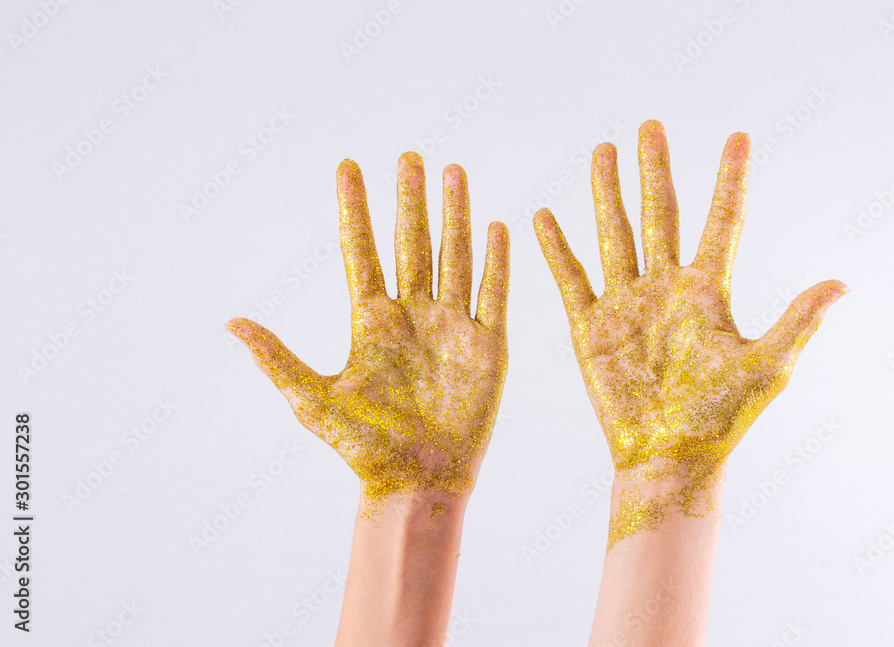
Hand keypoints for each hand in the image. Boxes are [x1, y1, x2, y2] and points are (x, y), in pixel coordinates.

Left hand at [228, 152, 509, 510]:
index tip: (347, 167)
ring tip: (454, 173)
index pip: (361, 251)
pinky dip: (496, 262)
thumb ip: (277, 357)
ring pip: (454, 256)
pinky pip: (493, 294)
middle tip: (410, 157)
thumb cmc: (363, 448)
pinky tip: (497, 226)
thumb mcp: (311, 400)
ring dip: (455, 215)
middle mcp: (412, 315)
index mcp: (370, 322)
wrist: (417, 480)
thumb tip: (231, 322)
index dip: (354, 209)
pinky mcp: (486, 346)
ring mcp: (450, 326)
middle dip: (410, 199)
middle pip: (411, 242)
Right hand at [533, 120, 846, 541]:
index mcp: (708, 291)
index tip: (736, 137)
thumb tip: (841, 283)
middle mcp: (666, 287)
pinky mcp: (591, 327)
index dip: (729, 179)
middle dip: (654, 171)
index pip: (721, 221)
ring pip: (614, 235)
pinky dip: (556, 249)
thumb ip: (796, 322)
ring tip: (603, 152)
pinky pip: (570, 279)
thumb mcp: (767, 368)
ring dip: (606, 194)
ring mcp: (626, 303)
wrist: (668, 456)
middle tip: (651, 128)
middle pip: (660, 215)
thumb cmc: (721, 419)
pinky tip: (544, 216)